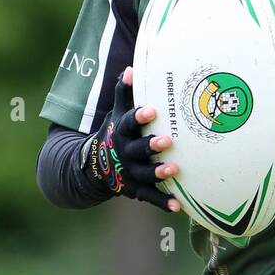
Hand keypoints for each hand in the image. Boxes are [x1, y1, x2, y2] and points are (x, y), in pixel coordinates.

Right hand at [82, 67, 181, 211]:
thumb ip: (124, 91)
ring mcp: (130, 172)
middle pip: (137, 149)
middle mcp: (125, 152)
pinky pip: (150, 196)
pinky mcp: (135, 189)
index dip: (140, 116)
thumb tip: (132, 68)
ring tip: (174, 170)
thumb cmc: (117, 131)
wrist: (95, 165)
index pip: (130, 122)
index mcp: (122, 131)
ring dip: (158, 173)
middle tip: (167, 141)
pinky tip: (178, 206)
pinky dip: (163, 202)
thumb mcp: (117, 111)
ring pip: (144, 174)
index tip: (152, 110)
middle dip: (151, 145)